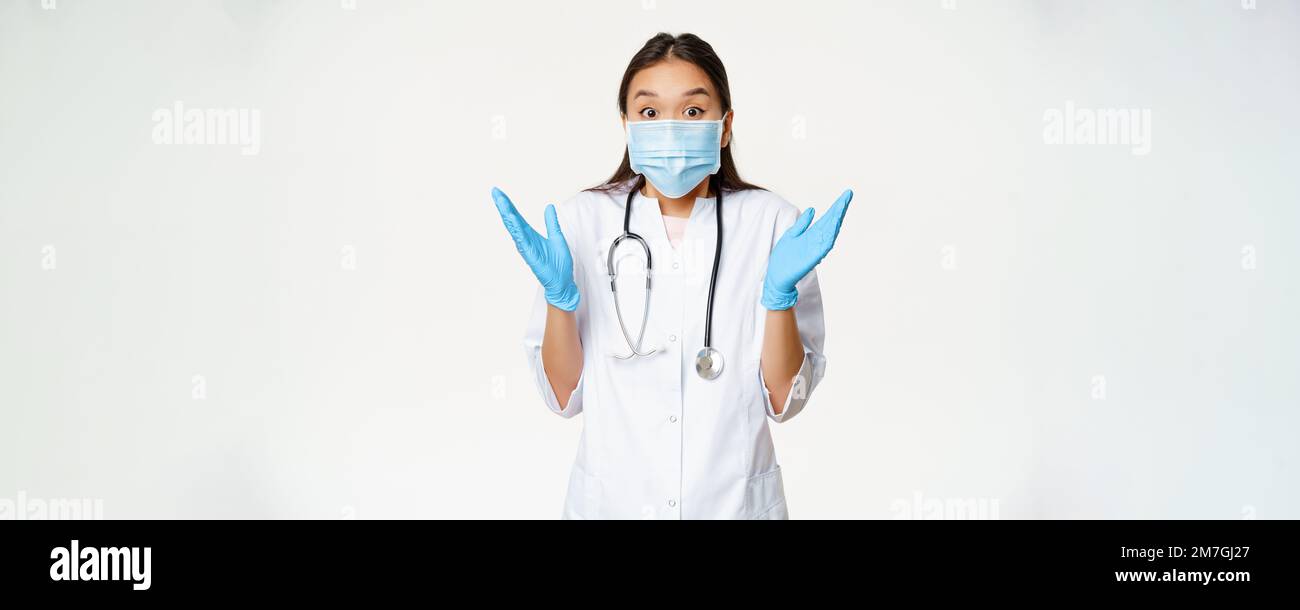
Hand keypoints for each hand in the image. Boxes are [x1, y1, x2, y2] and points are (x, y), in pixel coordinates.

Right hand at [491, 187, 579, 310]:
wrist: (562, 281)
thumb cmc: (558, 263)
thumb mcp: (557, 236)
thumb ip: (551, 222)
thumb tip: (549, 207)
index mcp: (530, 234)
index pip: (516, 216)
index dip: (508, 204)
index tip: (499, 193)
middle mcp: (525, 239)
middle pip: (511, 219)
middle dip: (503, 205)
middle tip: (495, 191)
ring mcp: (525, 246)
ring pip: (514, 227)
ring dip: (507, 214)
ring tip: (501, 200)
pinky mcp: (529, 254)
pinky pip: (521, 239)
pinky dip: (516, 228)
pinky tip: (512, 218)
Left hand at [762, 189, 852, 310]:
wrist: (777, 277)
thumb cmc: (784, 258)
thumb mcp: (792, 235)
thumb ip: (802, 224)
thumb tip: (813, 209)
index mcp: (812, 234)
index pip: (828, 217)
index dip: (837, 206)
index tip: (846, 194)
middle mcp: (817, 240)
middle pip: (831, 222)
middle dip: (839, 209)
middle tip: (848, 195)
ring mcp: (815, 250)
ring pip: (829, 233)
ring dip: (836, 221)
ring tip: (841, 208)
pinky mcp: (811, 259)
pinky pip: (822, 248)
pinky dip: (828, 239)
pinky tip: (833, 229)